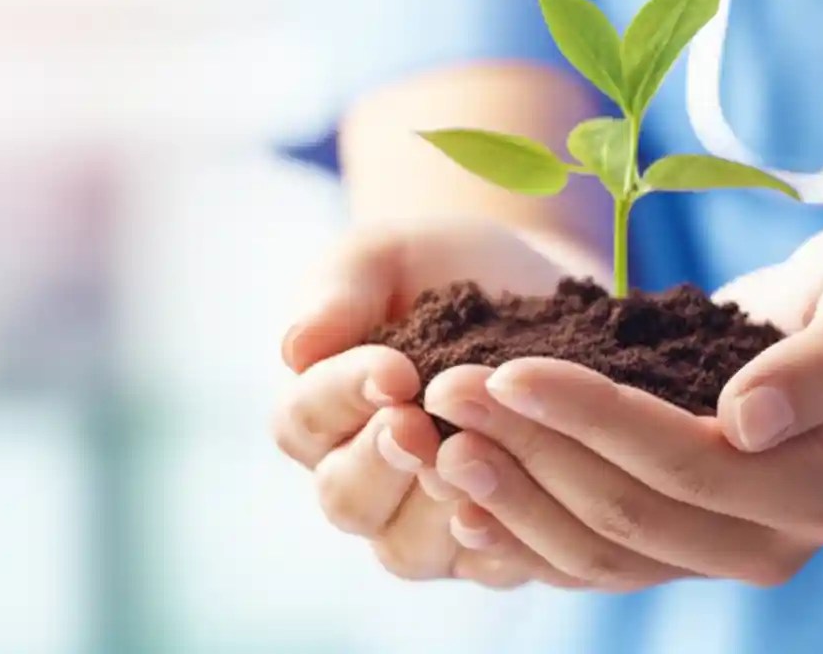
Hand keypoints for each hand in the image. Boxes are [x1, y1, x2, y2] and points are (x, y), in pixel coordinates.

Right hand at [272, 220, 589, 586]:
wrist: (528, 290)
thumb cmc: (436, 269)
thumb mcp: (383, 257)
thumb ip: (337, 291)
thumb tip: (295, 347)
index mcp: (319, 413)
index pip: (303, 422)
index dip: (341, 399)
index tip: (393, 369)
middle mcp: (360, 477)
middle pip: (345, 500)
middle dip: (382, 462)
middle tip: (419, 423)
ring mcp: (422, 520)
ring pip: (406, 548)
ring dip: (437, 505)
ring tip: (474, 454)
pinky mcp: (489, 543)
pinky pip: (485, 566)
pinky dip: (500, 541)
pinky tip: (523, 501)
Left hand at [425, 221, 822, 588]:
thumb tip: (744, 421)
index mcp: (820, 490)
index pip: (681, 464)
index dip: (587, 419)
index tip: (506, 368)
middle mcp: (770, 544)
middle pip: (624, 515)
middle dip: (526, 452)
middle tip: (443, 390)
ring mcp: (719, 554)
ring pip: (595, 554)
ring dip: (507, 498)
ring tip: (432, 442)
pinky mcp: (678, 546)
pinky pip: (589, 560)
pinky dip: (523, 534)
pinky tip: (459, 499)